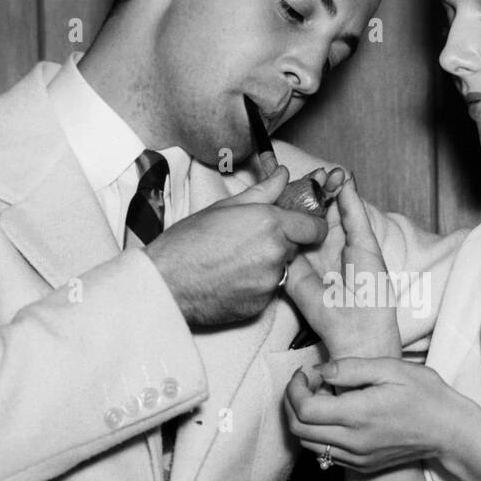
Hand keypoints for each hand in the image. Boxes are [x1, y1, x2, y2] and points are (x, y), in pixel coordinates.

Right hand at [146, 166, 326, 324]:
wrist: (166, 283)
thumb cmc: (188, 242)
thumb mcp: (224, 207)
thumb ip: (262, 192)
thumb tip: (283, 175)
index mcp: (269, 223)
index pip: (315, 227)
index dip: (312, 225)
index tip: (303, 225)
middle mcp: (275, 253)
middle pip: (296, 247)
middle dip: (282, 242)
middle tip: (252, 240)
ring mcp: (269, 282)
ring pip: (281, 269)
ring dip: (267, 264)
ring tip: (234, 260)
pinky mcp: (260, 305)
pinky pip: (267, 290)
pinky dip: (255, 284)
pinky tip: (231, 278)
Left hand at [283, 175, 401, 358]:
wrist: (353, 330)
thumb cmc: (327, 314)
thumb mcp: (297, 281)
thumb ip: (289, 257)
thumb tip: (278, 236)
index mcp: (316, 254)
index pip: (307, 220)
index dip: (301, 202)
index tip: (292, 184)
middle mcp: (333, 246)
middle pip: (325, 209)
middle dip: (319, 190)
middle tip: (314, 173)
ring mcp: (351, 243)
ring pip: (341, 207)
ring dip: (335, 188)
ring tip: (329, 172)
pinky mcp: (366, 243)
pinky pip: (356, 215)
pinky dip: (351, 197)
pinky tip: (346, 182)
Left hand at [284, 357, 480, 472]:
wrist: (450, 430)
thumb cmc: (425, 394)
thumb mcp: (391, 368)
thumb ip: (350, 368)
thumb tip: (319, 370)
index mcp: (358, 414)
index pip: (303, 409)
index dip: (295, 388)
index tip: (305, 372)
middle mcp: (354, 441)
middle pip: (298, 430)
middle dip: (291, 403)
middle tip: (305, 383)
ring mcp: (357, 457)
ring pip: (308, 445)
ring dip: (302, 420)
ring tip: (319, 398)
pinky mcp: (362, 466)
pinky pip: (325, 454)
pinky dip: (318, 434)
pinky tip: (334, 415)